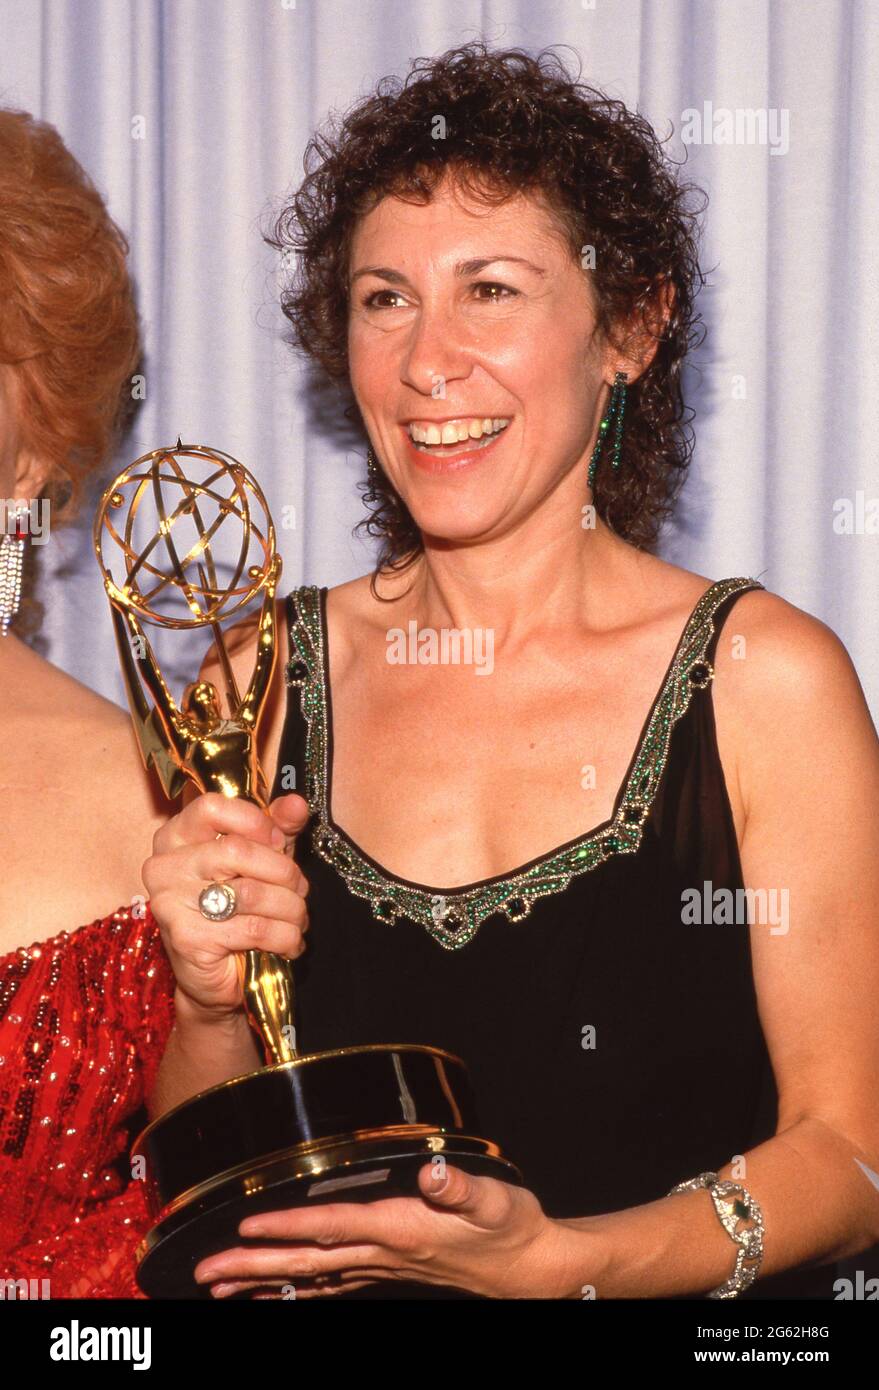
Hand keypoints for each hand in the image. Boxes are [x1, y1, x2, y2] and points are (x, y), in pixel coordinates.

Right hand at [142, 791, 310, 1017]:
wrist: (215, 976)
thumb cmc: (236, 909)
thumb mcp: (259, 860)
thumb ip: (276, 828)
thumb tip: (297, 804)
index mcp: (175, 837)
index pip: (211, 807)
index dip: (256, 822)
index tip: (279, 843)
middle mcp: (164, 866)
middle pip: (237, 850)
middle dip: (284, 872)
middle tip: (299, 890)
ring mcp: (170, 903)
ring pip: (252, 892)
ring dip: (291, 908)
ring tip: (298, 919)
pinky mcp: (188, 939)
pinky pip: (255, 928)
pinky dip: (284, 936)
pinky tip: (289, 943)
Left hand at [193, 1162, 588, 1298]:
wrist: (530, 1269)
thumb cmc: (513, 1228)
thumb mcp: (495, 1199)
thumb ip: (460, 1185)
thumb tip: (433, 1170)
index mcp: (401, 1229)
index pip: (333, 1226)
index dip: (290, 1226)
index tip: (247, 1228)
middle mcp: (384, 1254)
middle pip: (307, 1262)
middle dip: (254, 1268)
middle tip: (206, 1276)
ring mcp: (383, 1268)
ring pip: (311, 1277)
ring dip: (264, 1282)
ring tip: (219, 1288)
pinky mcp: (388, 1271)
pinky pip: (331, 1283)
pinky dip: (298, 1287)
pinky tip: (276, 1290)